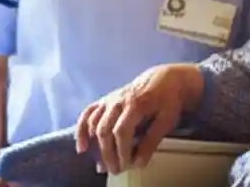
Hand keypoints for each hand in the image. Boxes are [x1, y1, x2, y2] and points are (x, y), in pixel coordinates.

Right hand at [75, 64, 202, 173]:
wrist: (164, 79)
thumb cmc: (168, 100)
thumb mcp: (167, 120)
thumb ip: (152, 141)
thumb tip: (139, 162)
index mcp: (135, 104)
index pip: (121, 131)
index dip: (121, 151)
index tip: (126, 165)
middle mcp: (117, 101)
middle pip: (104, 130)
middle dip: (107, 153)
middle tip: (114, 170)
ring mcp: (109, 99)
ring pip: (94, 124)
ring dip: (95, 146)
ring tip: (102, 164)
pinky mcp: (104, 100)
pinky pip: (87, 113)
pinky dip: (81, 129)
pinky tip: (82, 146)